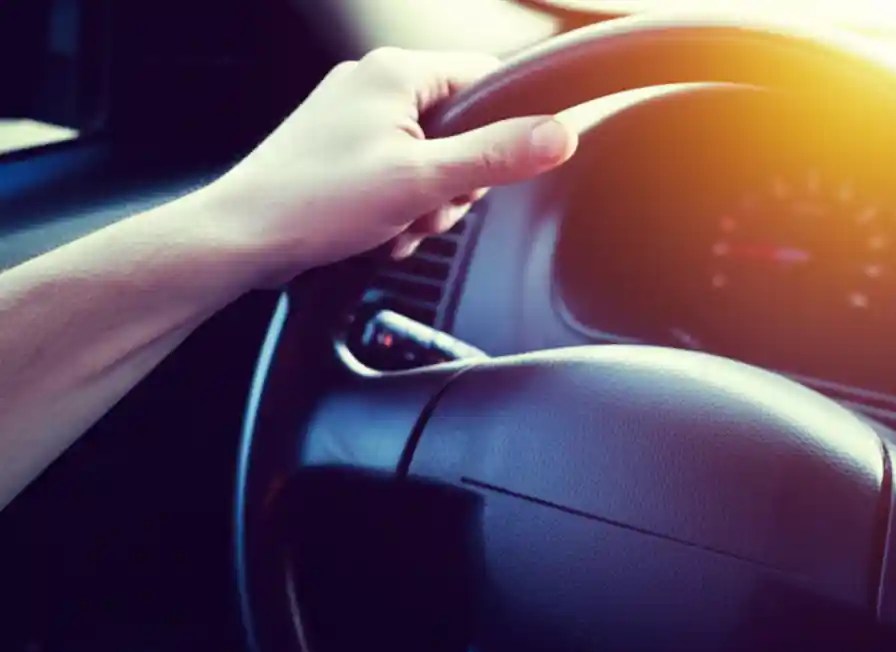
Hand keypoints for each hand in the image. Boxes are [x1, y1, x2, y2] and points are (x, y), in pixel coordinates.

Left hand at [196, 48, 576, 287]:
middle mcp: (374, 85)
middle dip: (453, 184)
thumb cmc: (312, 201)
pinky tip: (378, 229)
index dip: (500, 133)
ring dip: (425, 204)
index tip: (483, 173)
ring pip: (432, 160)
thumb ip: (496, 157)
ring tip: (395, 223)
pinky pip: (399, 176)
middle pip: (462, 130)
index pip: (487, 81)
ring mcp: (355, 118)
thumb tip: (558, 136)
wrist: (243, 239)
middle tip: (425, 207)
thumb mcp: (423, 181)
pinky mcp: (343, 152)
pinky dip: (399, 209)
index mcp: (396, 72)